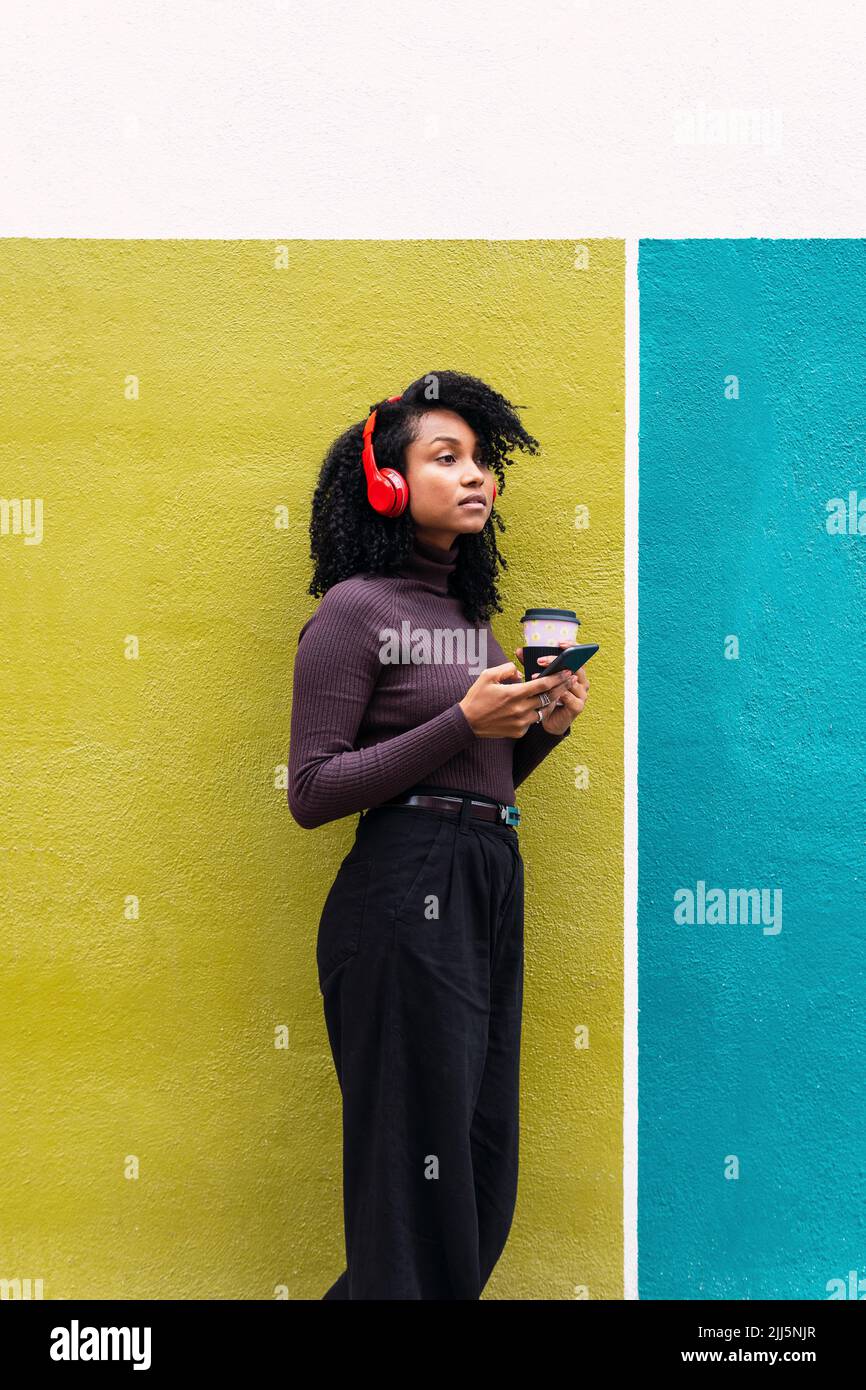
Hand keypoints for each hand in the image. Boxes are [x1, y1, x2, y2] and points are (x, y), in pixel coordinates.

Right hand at [458, 660, 573, 737]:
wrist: (467, 722)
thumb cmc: (477, 697)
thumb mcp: (487, 676)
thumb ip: (506, 669)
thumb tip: (520, 671)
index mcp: (514, 693)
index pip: (542, 684)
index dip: (557, 677)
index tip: (566, 671)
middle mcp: (520, 709)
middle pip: (548, 697)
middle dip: (561, 687)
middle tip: (570, 679)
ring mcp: (521, 722)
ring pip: (543, 710)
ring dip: (550, 702)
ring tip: (557, 693)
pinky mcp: (519, 732)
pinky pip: (532, 721)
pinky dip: (535, 713)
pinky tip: (536, 707)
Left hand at [514, 641, 589, 735]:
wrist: (549, 720)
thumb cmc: (545, 696)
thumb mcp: (539, 677)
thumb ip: (531, 664)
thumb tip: (519, 651)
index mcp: (576, 671)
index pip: (579, 654)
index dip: (572, 647)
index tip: (558, 643)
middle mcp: (582, 681)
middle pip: (575, 666)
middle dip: (556, 661)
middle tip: (539, 660)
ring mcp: (582, 694)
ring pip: (572, 681)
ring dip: (554, 678)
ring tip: (535, 676)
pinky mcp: (578, 707)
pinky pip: (569, 697)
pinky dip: (558, 693)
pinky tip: (546, 691)